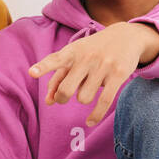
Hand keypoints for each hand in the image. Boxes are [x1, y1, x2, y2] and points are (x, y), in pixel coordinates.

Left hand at [28, 21, 158, 125]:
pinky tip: (90, 121)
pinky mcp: (118, 74)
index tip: (31, 72)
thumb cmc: (92, 50)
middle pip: (66, 90)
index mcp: (72, 51)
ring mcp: (103, 66)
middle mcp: (86, 57)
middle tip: (64, 97)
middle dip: (62, 98)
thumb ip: (58, 78)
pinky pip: (104, 101)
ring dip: (83, 99)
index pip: (55, 60)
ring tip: (88, 89)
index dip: (43, 67)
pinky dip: (96, 115)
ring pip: (84, 98)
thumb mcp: (75, 57)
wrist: (127, 37)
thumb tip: (49, 102)